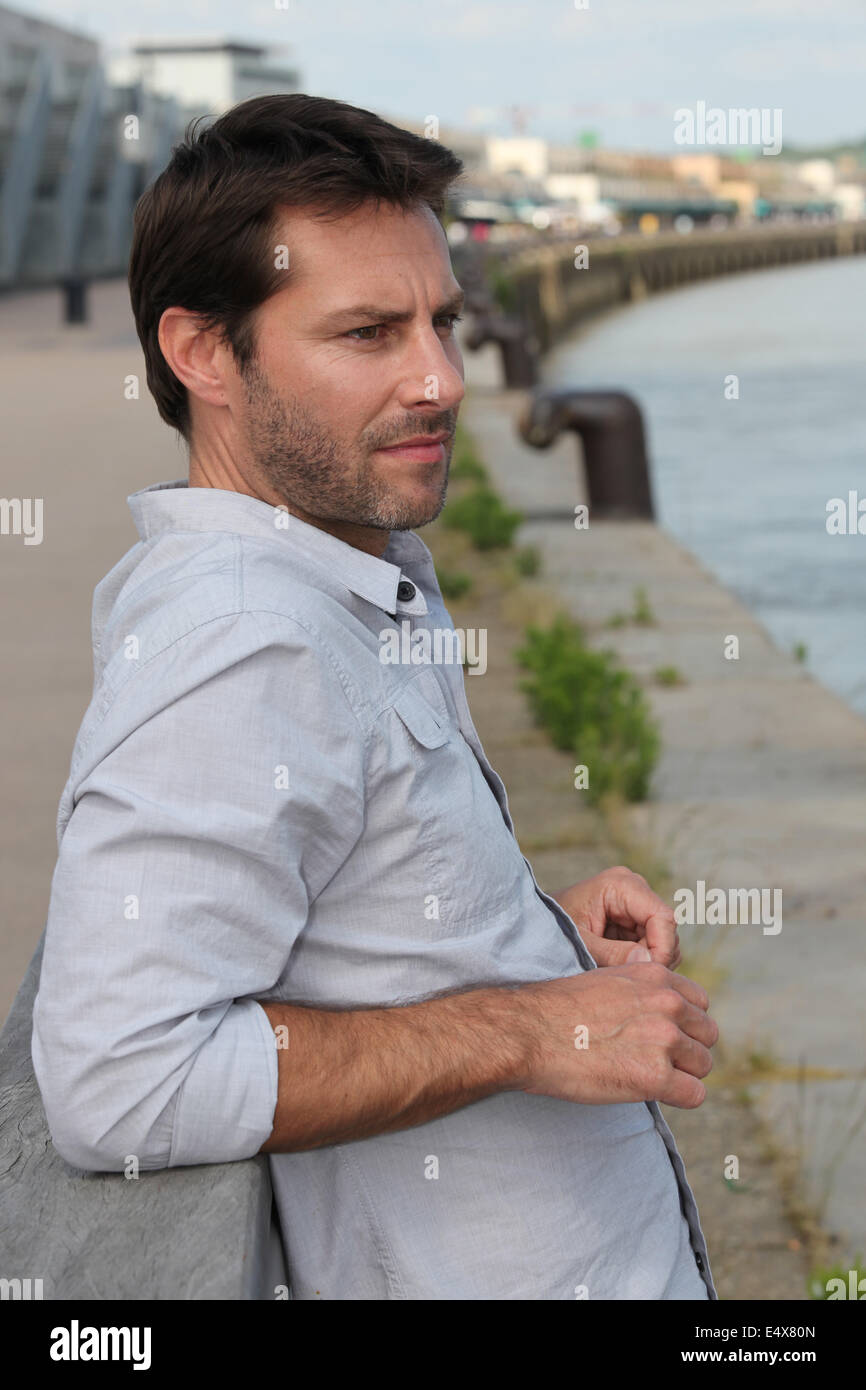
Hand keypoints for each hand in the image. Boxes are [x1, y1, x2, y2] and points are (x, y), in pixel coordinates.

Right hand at [511, 962, 716, 1108]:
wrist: (528, 1033)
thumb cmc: (558, 1010)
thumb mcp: (606, 979)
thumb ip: (641, 990)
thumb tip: (661, 1011)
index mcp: (655, 976)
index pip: (699, 1003)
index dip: (683, 1024)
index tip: (663, 1037)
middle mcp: (667, 1004)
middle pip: (707, 1035)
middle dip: (687, 1050)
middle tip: (656, 1061)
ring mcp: (664, 1040)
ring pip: (703, 1066)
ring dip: (682, 1075)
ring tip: (646, 1076)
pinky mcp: (655, 1077)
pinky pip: (694, 1095)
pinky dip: (678, 1098)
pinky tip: (650, 1093)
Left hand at [550, 866, 680, 968]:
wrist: (535, 925)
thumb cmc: (553, 929)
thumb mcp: (580, 944)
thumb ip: (612, 954)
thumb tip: (647, 963)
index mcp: (622, 884)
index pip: (663, 917)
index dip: (662, 949)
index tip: (646, 975)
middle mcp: (634, 888)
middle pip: (666, 930)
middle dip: (653, 957)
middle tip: (625, 977)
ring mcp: (636, 903)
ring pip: (663, 940)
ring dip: (646, 960)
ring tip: (615, 969)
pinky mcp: (634, 918)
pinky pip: (652, 944)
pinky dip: (640, 959)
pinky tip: (617, 965)